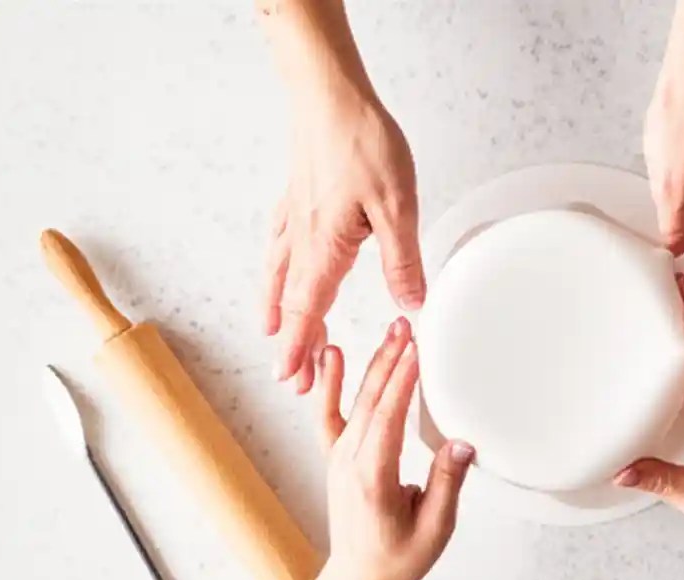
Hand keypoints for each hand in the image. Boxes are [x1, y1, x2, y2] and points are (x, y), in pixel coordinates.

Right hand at [266, 91, 423, 393]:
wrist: (329, 96)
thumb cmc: (361, 142)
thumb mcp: (397, 208)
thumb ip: (402, 261)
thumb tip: (412, 305)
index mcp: (326, 248)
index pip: (310, 310)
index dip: (302, 349)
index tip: (292, 380)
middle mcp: (302, 238)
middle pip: (293, 301)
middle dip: (293, 342)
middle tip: (290, 379)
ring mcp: (294, 217)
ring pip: (281, 275)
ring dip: (279, 308)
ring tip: (272, 332)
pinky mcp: (296, 198)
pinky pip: (279, 247)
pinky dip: (275, 270)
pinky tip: (276, 270)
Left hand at [314, 317, 473, 579]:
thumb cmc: (398, 559)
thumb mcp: (435, 528)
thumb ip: (446, 482)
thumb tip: (461, 443)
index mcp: (373, 479)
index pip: (388, 418)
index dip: (403, 381)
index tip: (416, 349)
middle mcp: (349, 464)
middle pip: (371, 401)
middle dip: (390, 359)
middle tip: (406, 326)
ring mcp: (338, 459)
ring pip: (355, 402)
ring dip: (374, 365)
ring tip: (391, 333)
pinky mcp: (336, 459)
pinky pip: (328, 414)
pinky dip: (329, 384)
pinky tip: (333, 355)